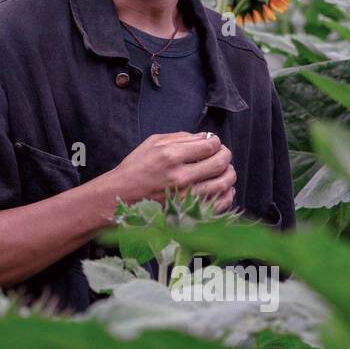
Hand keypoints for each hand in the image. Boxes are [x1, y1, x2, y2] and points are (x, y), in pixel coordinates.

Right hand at [112, 131, 235, 210]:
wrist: (121, 195)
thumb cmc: (136, 167)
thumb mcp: (153, 143)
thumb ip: (180, 137)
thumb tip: (204, 137)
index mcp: (171, 155)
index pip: (210, 145)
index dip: (216, 142)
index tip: (214, 143)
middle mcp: (181, 176)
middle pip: (220, 163)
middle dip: (226, 155)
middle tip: (222, 154)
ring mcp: (186, 196)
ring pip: (223, 183)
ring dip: (229, 173)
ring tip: (224, 170)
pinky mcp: (188, 211)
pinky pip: (219, 203)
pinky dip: (226, 194)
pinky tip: (223, 188)